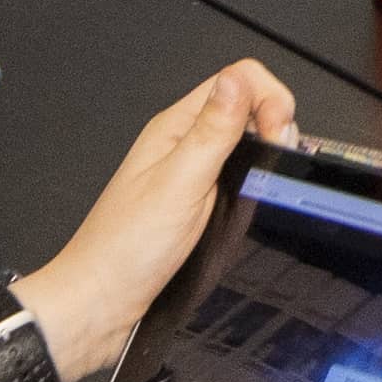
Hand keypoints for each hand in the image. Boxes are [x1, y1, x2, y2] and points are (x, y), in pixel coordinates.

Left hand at [38, 57, 290, 372]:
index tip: (278, 136)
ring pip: (246, 141)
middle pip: (247, 106)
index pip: (237, 79)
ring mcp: (192, 172)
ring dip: (266, 154)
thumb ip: (213, 130)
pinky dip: (256, 181)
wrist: (102, 302)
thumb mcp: (179, 183)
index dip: (269, 99)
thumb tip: (240, 79)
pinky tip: (253, 201)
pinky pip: (238, 174)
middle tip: (274, 161)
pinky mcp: (199, 200)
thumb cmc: (125, 249)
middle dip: (275, 126)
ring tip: (265, 182)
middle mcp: (184, 144)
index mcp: (175, 128)